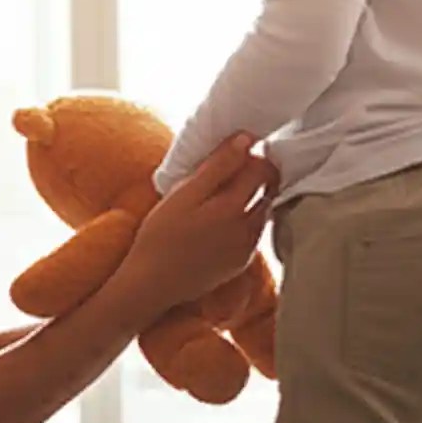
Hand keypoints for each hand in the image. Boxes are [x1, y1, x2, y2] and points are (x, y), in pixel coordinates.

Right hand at [117, 133, 278, 318]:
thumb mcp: (183, 194)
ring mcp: (247, 248)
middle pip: (268, 189)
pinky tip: (224, 219)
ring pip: (264, 211)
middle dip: (257, 173)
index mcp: (232, 206)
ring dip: (254, 197)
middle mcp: (248, 228)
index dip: (253, 153)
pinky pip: (255, 233)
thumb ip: (218, 165)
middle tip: (234, 168)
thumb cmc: (160, 235)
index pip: (261, 168)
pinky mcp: (241, 262)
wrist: (152, 283)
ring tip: (227, 193)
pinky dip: (247, 219)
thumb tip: (246, 139)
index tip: (237, 148)